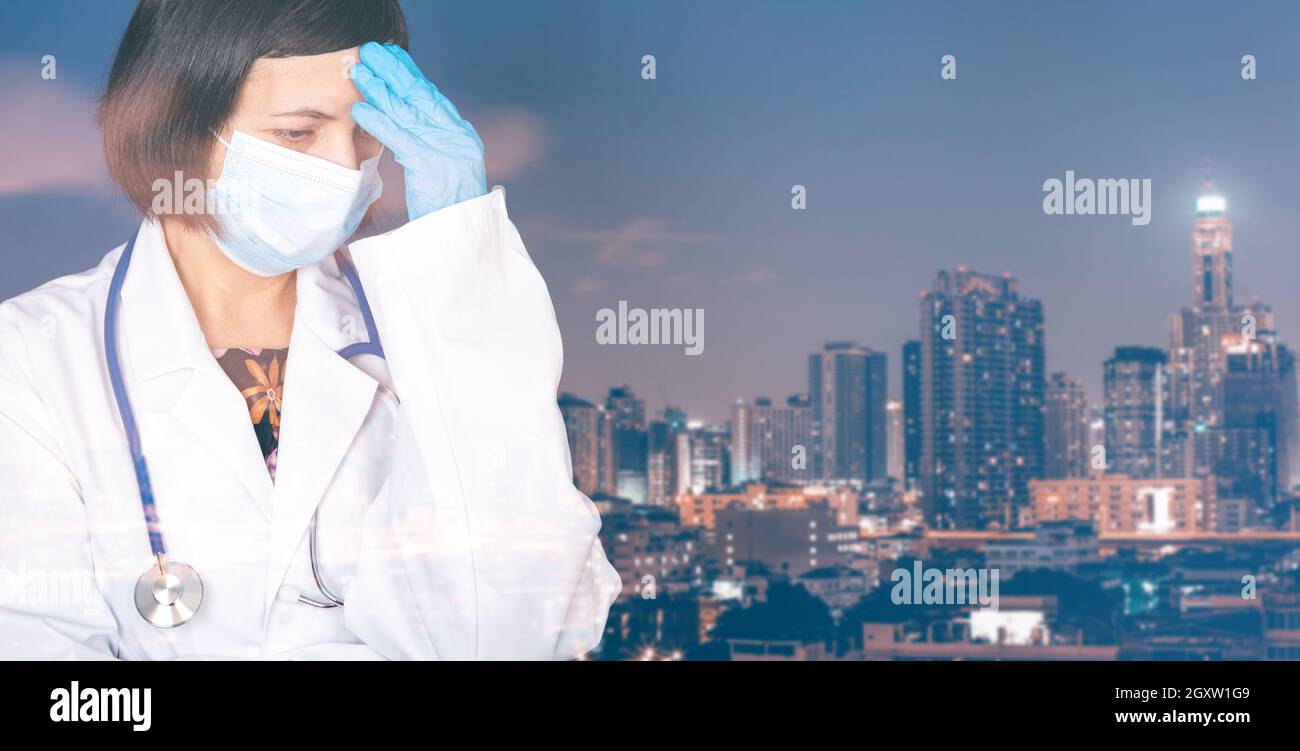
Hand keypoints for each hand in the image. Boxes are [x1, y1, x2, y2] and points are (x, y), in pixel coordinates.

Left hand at [351, 42, 486, 220]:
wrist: (462, 242)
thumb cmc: (447, 213)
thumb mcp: (441, 173)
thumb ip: (426, 147)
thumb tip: (402, 124)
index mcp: (461, 137)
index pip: (432, 97)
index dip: (410, 74)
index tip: (392, 55)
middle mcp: (457, 138)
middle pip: (421, 96)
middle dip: (395, 71)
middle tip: (371, 52)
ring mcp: (447, 150)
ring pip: (408, 112)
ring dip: (380, 90)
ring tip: (359, 73)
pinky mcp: (431, 166)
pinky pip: (399, 138)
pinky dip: (378, 121)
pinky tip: (360, 110)